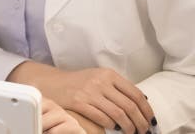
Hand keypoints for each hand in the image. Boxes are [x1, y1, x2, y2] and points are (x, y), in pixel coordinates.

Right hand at [8, 62, 154, 132]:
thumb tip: (142, 102)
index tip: (150, 120)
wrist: (52, 83)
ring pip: (118, 114)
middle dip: (140, 122)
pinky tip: (113, 128)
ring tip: (131, 132)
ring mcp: (89, 91)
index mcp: (108, 74)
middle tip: (143, 131)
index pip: (136, 94)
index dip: (146, 110)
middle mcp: (100, 81)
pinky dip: (111, 125)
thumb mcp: (99, 78)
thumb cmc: (79, 83)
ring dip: (128, 127)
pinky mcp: (78, 102)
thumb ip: (117, 87)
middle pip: (129, 106)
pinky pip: (102, 117)